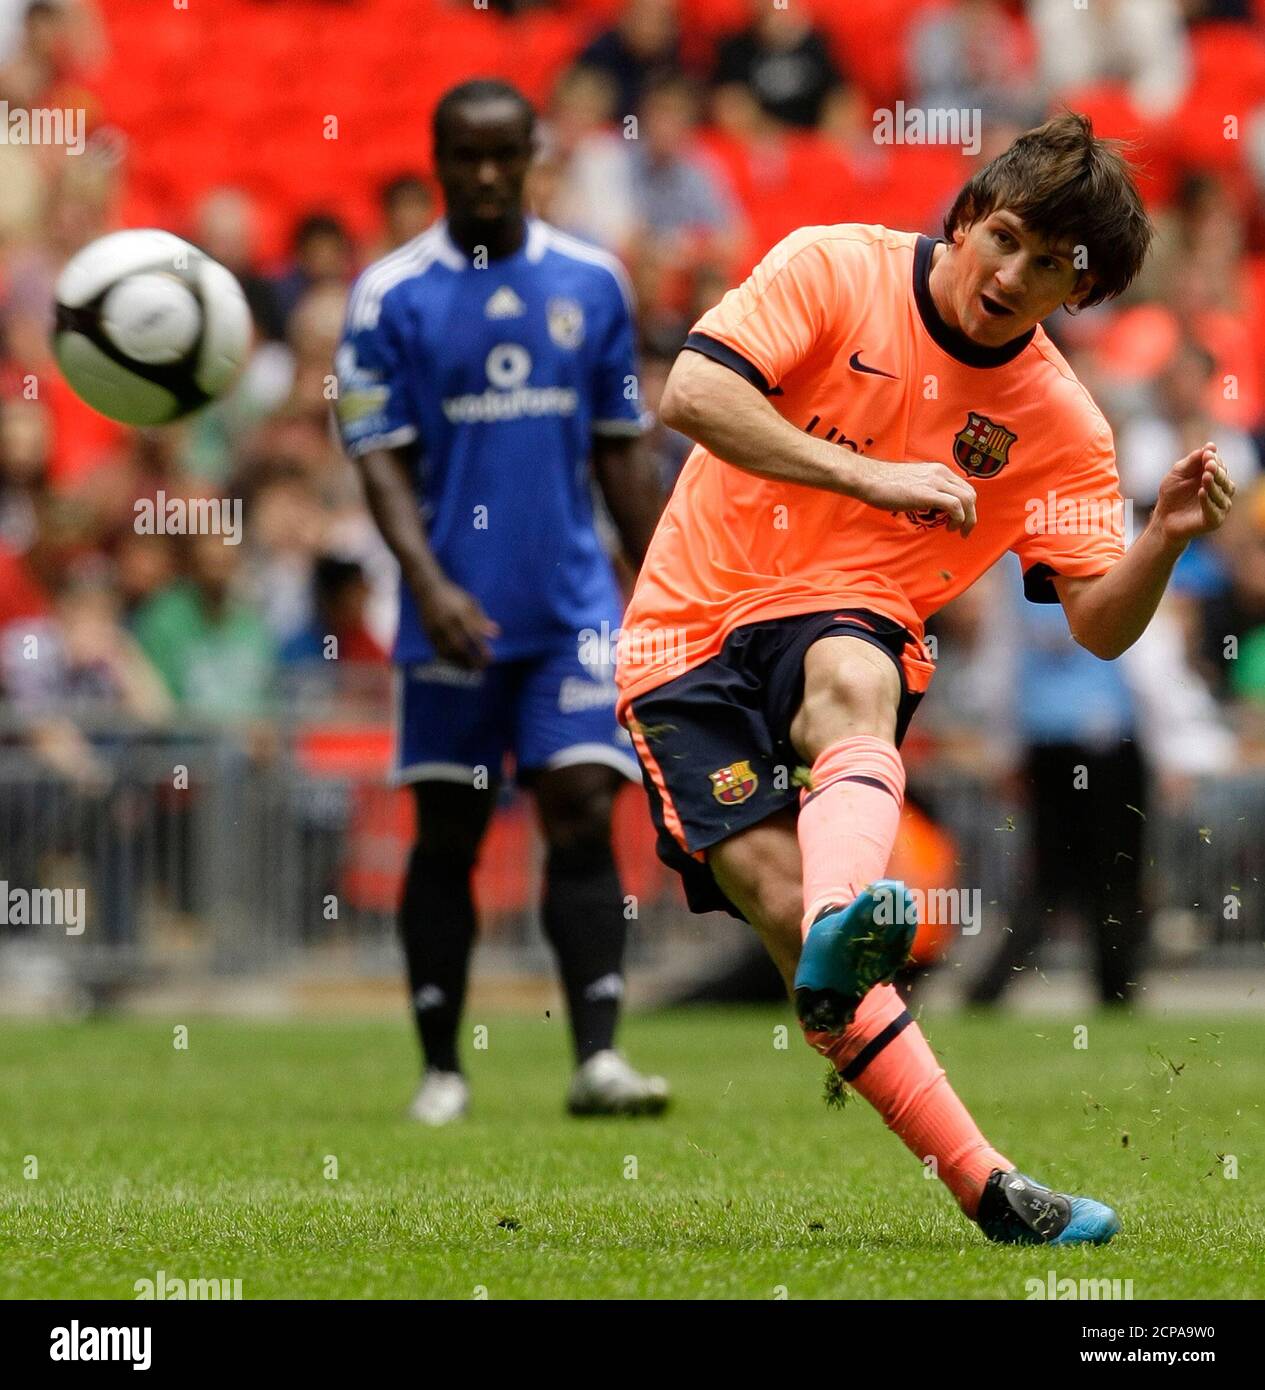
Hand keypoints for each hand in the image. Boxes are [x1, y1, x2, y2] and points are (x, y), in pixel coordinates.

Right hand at [416, 579, 499, 669]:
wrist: (427, 590)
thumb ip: (482, 619)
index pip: (473, 633)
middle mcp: (446, 622)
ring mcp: (435, 629)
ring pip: (447, 652)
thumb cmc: (454, 596)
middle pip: (459, 646)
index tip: (491, 658)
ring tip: (472, 669)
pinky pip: (439, 651)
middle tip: (483, 667)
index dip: (481, 647)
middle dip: (471, 659)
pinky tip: (459, 663)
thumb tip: (496, 634)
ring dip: (460, 663)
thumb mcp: (470, 602)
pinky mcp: (428, 634)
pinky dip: (450, 659)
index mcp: (458, 613)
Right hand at [846, 456, 977, 535]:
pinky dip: (958, 519)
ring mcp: (935, 482)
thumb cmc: (883, 484)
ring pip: (967, 500)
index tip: (960, 520)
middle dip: (971, 515)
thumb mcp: (911, 483)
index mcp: (937, 470)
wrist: (869, 479)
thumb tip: (928, 504)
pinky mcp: (928, 494)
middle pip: (970, 493)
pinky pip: (955, 506)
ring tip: (957, 531)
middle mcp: (940, 473)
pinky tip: (949, 527)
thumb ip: (924, 489)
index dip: (967, 506)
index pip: (964, 487)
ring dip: (967, 519)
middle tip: (963, 530)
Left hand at [1152, 442, 1235, 544]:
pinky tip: (1202, 492)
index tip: (1207, 453)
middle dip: (1217, 471)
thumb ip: (1193, 460)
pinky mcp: (1214, 520)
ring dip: (1214, 484)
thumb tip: (1211, 446)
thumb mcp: (1179, 473)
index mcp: (1214, 478)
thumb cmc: (1172, 494)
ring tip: (1206, 476)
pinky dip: (1208, 501)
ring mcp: (1219, 506)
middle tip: (1209, 464)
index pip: (1220, 467)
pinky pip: (1214, 510)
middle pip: (1224, 479)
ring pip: (1222, 494)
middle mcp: (1221, 491)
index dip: (1214, 459)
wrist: (1162, 519)